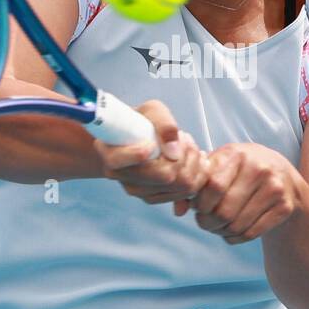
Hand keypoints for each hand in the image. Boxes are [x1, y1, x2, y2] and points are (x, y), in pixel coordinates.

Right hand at [93, 99, 209, 206]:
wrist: (137, 136)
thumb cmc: (143, 121)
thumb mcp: (152, 110)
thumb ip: (163, 124)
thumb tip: (174, 152)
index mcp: (112, 155)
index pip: (122, 163)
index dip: (139, 154)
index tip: (150, 143)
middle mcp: (121, 177)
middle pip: (165, 177)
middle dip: (185, 155)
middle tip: (185, 138)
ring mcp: (137, 190)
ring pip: (181, 187)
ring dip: (193, 163)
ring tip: (188, 145)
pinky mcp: (153, 197)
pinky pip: (185, 194)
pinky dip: (196, 175)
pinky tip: (192, 159)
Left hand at [179, 142, 301, 243]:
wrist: (282, 174)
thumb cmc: (240, 170)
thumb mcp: (219, 167)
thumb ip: (195, 185)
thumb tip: (179, 211)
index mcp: (237, 154)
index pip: (213, 186)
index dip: (200, 204)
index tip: (197, 208)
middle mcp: (259, 168)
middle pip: (224, 211)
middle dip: (208, 223)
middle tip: (205, 222)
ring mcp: (275, 188)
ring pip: (237, 225)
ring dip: (221, 232)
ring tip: (218, 227)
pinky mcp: (284, 207)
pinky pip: (251, 233)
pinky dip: (236, 238)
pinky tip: (233, 232)